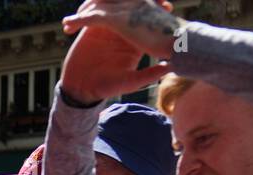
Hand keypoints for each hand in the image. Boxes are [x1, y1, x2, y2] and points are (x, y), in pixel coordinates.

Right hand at [60, 1, 178, 102]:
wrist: (81, 89)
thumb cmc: (106, 87)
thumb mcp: (128, 83)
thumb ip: (147, 75)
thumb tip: (170, 66)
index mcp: (135, 39)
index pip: (147, 18)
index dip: (154, 8)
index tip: (163, 4)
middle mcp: (122, 30)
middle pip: (130, 6)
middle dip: (132, 0)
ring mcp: (106, 26)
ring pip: (110, 5)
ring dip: (107, 1)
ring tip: (103, 5)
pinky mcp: (90, 27)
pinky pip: (90, 12)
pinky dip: (88, 10)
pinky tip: (85, 13)